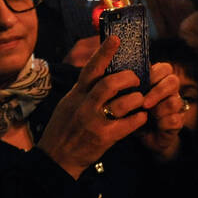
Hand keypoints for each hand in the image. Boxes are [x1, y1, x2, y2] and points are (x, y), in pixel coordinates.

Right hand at [36, 35, 147, 178]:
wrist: (56, 159)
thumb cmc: (63, 129)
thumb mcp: (68, 104)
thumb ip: (84, 89)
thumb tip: (101, 71)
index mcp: (76, 95)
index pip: (90, 69)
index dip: (104, 52)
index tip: (116, 39)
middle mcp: (85, 106)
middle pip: (110, 83)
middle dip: (128, 78)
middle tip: (136, 78)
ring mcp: (94, 122)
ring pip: (123, 102)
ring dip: (137, 98)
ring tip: (140, 99)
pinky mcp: (104, 138)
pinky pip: (129, 123)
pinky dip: (139, 118)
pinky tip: (141, 117)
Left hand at [137, 61, 190, 160]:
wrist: (144, 137)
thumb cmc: (135, 113)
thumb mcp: (130, 98)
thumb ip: (129, 86)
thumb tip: (121, 76)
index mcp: (160, 81)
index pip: (164, 69)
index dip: (154, 74)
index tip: (139, 85)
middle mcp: (171, 91)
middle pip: (173, 81)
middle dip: (157, 92)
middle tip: (144, 104)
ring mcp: (177, 106)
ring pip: (174, 102)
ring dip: (158, 109)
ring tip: (147, 115)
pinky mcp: (178, 122)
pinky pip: (174, 119)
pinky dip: (163, 123)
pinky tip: (156, 126)